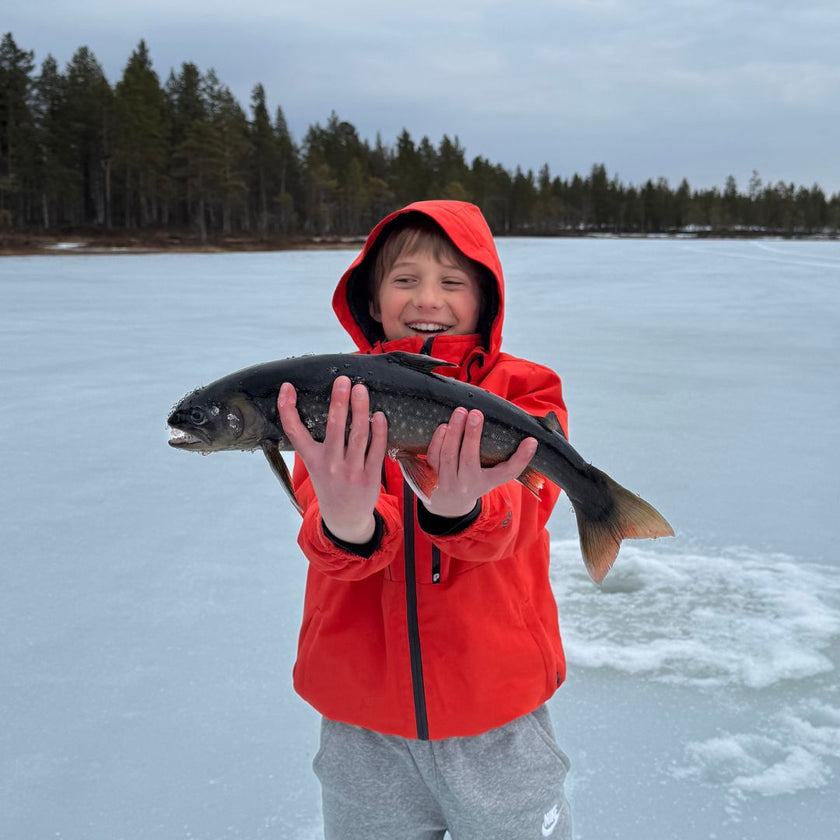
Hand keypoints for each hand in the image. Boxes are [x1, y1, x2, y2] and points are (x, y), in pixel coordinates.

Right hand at [277, 376, 387, 543]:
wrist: (344, 518)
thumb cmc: (329, 482)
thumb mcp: (314, 464)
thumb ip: (313, 440)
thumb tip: (320, 404)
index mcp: (312, 460)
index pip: (295, 431)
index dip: (287, 408)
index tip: (287, 387)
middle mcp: (330, 464)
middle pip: (333, 428)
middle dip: (338, 402)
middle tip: (342, 380)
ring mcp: (351, 471)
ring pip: (357, 436)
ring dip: (360, 410)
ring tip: (361, 389)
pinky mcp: (370, 477)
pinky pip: (376, 449)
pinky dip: (379, 431)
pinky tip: (379, 415)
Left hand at [423, 407, 537, 517]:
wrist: (448, 506)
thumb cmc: (475, 481)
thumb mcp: (491, 475)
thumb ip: (508, 460)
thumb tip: (531, 439)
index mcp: (487, 482)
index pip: (508, 472)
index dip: (522, 458)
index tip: (531, 441)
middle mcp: (467, 484)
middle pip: (470, 460)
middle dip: (472, 435)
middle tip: (476, 413)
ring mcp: (447, 482)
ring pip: (448, 456)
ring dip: (453, 433)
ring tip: (459, 413)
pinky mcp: (429, 477)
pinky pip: (433, 457)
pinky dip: (437, 441)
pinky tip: (444, 427)